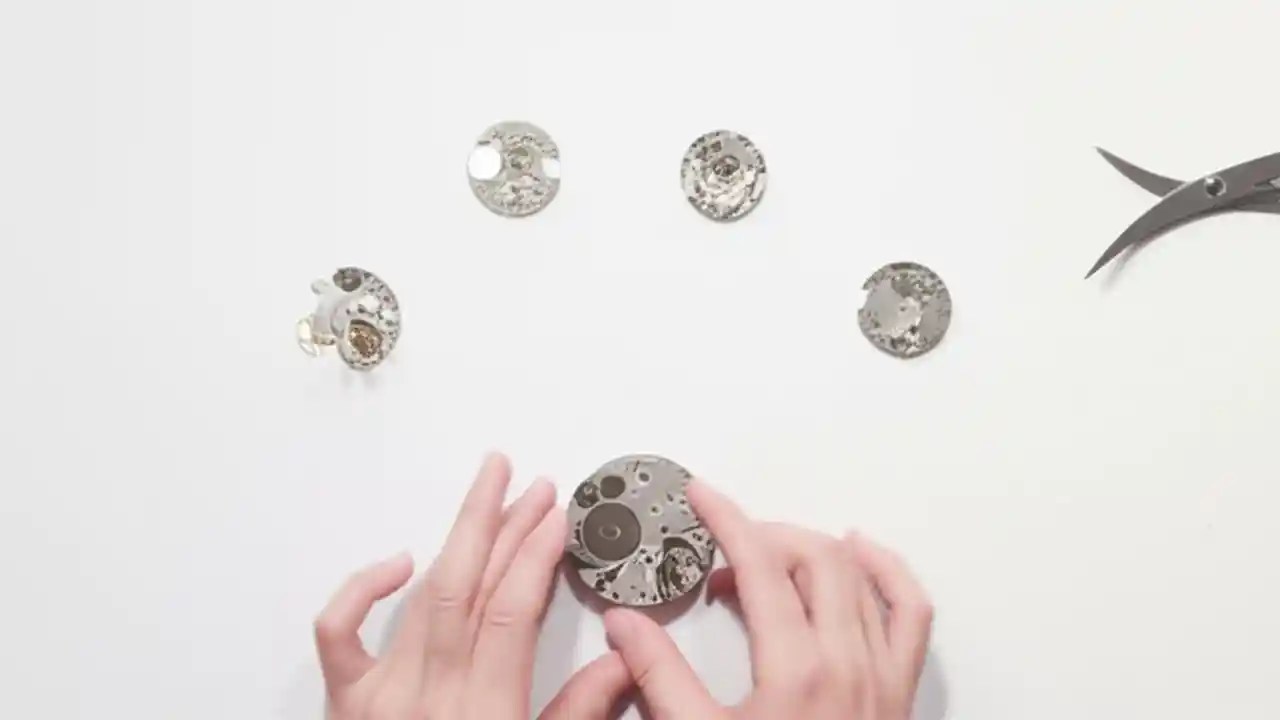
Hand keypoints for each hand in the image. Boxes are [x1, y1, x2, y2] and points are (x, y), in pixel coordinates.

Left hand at [314, 454, 632, 718]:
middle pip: (467, 586)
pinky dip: (362, 588)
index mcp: (481, 712)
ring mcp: (379, 694)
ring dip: (460, 539)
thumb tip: (624, 659)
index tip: (558, 512)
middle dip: (501, 524)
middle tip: (529, 483)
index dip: (537, 553)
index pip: (512, 608)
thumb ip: (579, 715)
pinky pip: (338, 630)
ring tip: (488, 497)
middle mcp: (426, 694)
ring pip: (421, 595)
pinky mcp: (345, 701)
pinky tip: (396, 561)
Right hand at [603, 481, 932, 719]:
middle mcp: (848, 661)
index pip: (759, 563)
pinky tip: (860, 556)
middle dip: (761, 533)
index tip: (701, 495)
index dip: (725, 518)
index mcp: (797, 669)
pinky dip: (886, 571)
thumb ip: (659, 677)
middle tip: (720, 542)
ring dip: (810, 548)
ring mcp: (882, 673)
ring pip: (857, 572)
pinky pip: (909, 609)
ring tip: (770, 553)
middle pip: (811, 556)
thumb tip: (625, 625)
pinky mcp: (899, 689)